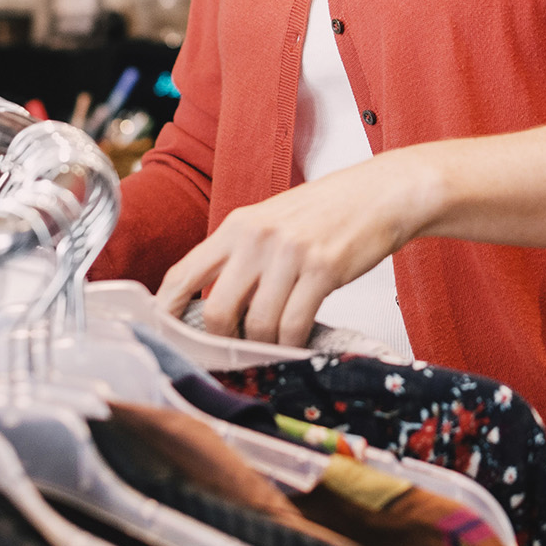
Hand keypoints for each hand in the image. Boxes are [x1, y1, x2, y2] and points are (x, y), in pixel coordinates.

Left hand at [158, 148, 440, 345]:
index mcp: (237, 226)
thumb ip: (239, 256)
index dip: (167, 311)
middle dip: (220, 341)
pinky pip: (294, 324)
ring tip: (270, 346)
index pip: (183, 274)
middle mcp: (257, 238)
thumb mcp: (270, 222)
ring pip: (257, 324)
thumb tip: (212, 305)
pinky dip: (290, 344)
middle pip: (216, 310)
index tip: (166, 334)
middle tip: (231, 350)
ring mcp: (290, 254)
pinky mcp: (323, 270)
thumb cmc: (327, 212)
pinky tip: (294, 344)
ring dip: (262, 345)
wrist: (380, 194)